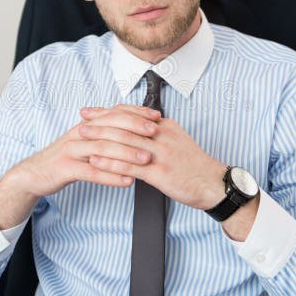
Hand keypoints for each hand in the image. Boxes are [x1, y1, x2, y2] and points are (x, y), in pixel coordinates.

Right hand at [0, 104, 160, 228]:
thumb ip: (105, 133)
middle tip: (155, 133)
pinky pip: (91, 172)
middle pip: (110, 126)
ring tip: (146, 159)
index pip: (115, 112)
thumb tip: (132, 126)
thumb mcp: (85, 141)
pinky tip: (127, 181)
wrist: (34, 173)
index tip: (156, 116)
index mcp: (87, 125)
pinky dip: (111, 176)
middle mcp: (80, 133)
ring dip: (126, 153)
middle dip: (135, 128)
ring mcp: (72, 150)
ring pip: (102, 148)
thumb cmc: (65, 158)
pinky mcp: (66, 168)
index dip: (136, 112)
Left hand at [78, 106, 224, 209]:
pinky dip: (109, 163)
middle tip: (82, 121)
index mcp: (164, 126)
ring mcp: (160, 154)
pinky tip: (96, 162)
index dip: (108, 111)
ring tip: (82, 139)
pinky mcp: (159, 173)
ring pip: (124, 143)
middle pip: (124, 124)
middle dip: (100, 122)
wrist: (214, 184)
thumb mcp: (177, 140)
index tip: (92, 111)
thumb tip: (137, 128)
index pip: (131, 113)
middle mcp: (161, 136)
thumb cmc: (194, 165)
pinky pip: (129, 166)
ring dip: (100, 140)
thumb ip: (157, 133)